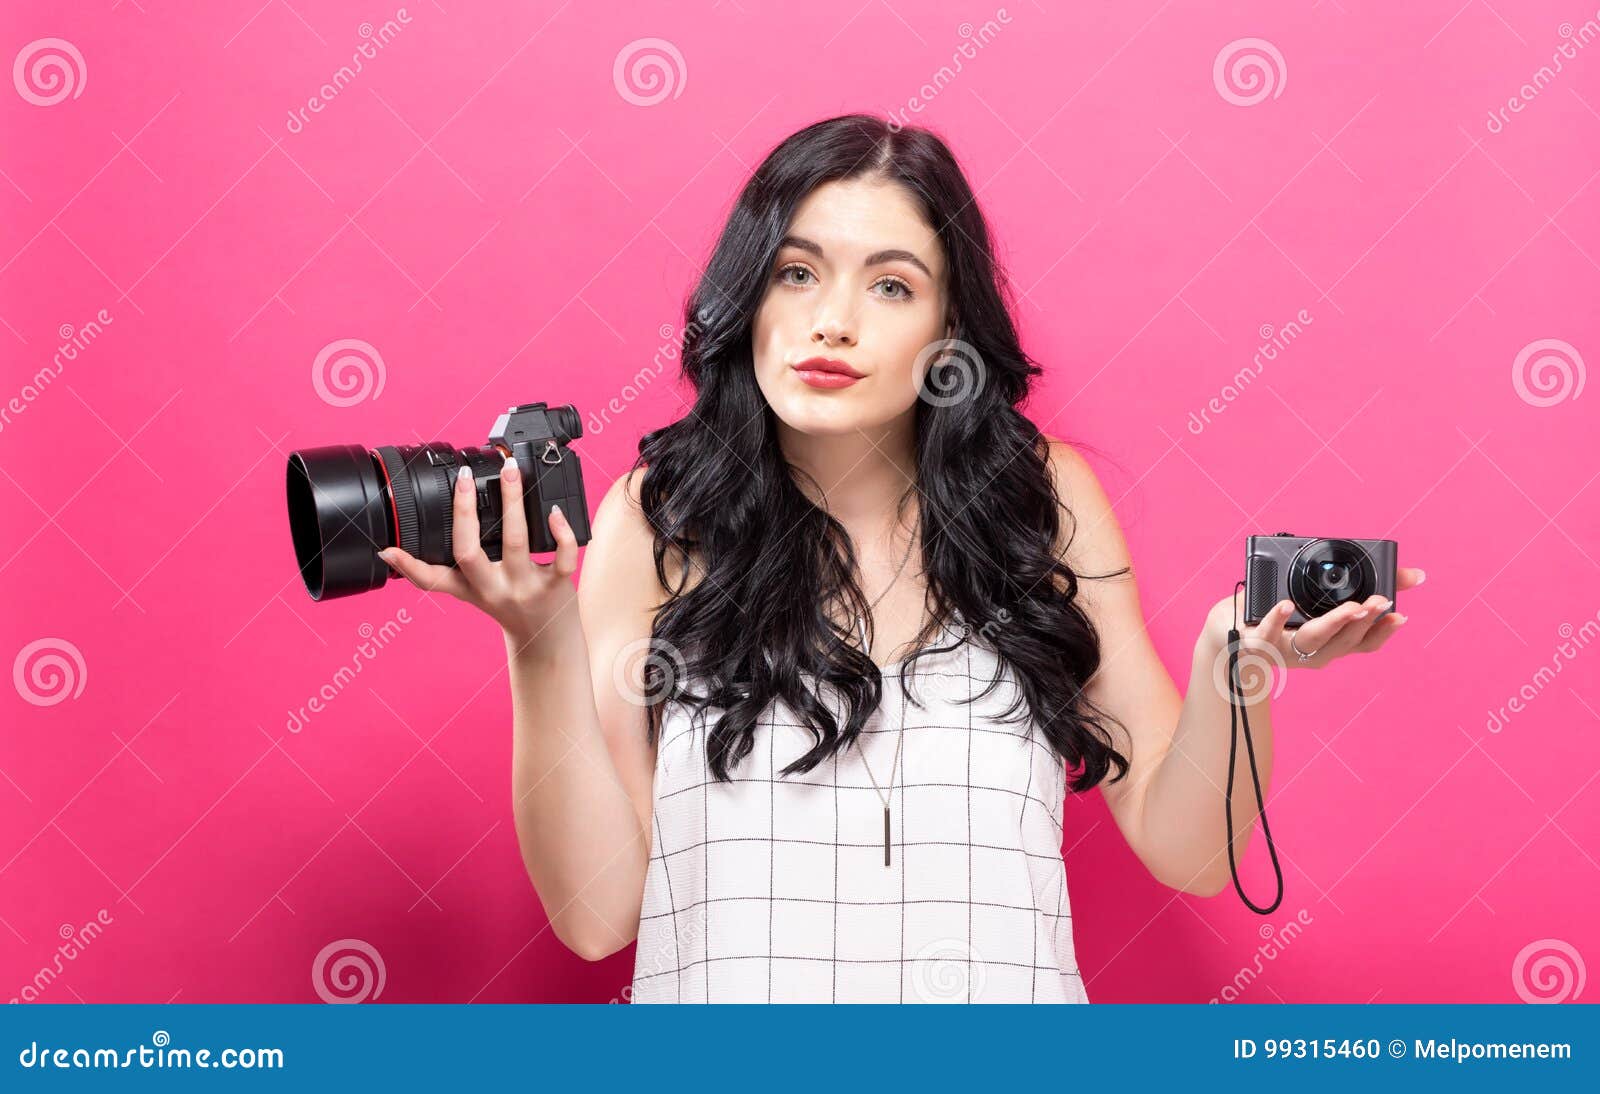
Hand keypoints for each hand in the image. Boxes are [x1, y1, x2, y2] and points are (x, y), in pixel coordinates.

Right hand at [376, 456, 581, 650]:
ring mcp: (525, 586)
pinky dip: (561, 532)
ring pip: (516, 541)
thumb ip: (441, 574)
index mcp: (470, 588)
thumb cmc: (510, 606)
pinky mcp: (556, 585)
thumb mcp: (471, 594)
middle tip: (464, 478)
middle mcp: (493, 588)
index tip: (390, 547)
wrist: (548, 640)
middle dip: (464, 512)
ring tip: (510, 472)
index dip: (409, 565)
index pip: (433, 579)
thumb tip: (394, 553)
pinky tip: (554, 512)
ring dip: (512, 502)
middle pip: (470, 553)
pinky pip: (562, 557)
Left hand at [1205, 566, 1425, 670]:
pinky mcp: (1257, 642)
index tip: (1400, 615)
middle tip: (1380, 602)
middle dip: (1364, 622)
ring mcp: (1286, 650)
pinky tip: (1286, 604)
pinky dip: (1277, 618)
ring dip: (1335, 622)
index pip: (1364, 644)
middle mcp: (1312, 651)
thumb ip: (1364, 589)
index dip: (1383, 632)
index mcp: (1330, 643)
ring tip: (1352, 607)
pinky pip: (1267, 632)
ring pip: (1315, 639)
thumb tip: (1416, 576)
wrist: (1229, 632)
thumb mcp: (1322, 603)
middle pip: (1344, 641)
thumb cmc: (1280, 617)